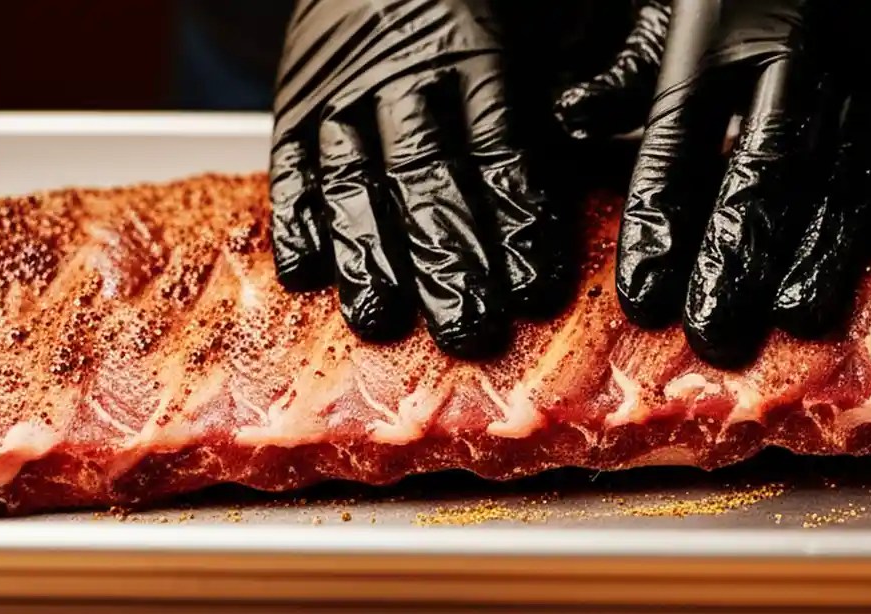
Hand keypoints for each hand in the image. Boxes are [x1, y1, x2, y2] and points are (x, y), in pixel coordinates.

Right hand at [270, 0, 562, 358]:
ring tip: (379, 317)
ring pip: (351, 180)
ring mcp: (340, 93)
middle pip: (424, 177)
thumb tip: (581, 136)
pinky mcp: (294, 107)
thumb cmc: (486, 5)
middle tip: (468, 325)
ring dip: (367, 254)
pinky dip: (294, 219)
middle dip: (446, 259)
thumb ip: (565, 85)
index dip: (517, 223)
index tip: (536, 288)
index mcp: (476, 52)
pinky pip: (289, 166)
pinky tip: (302, 273)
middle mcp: (401, 75)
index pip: (500, 150)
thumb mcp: (545, 27)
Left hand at [555, 1, 870, 367]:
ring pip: (845, 164)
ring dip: (824, 248)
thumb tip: (572, 119)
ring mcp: (862, 53)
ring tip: (801, 314)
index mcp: (717, 28)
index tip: (642, 294)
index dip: (659, 221)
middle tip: (717, 331)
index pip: (675, 138)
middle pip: (764, 168)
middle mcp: (793, 44)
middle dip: (740, 256)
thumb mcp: (673, 0)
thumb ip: (631, 67)